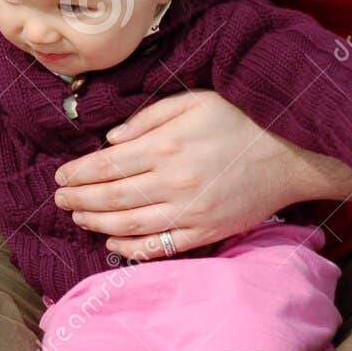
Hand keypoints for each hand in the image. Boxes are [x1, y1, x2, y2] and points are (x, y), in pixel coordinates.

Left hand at [53, 91, 303, 261]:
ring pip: (129, 224)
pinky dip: (132, 249)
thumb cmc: (240, 120)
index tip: (61, 177)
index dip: (78, 174)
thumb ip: (147, 118)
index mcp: (164, 147)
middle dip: (79, 200)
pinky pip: (161, 246)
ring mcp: (189, 211)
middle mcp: (172, 182)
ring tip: (77, 218)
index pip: (106, 166)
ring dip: (97, 223)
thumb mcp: (192, 101)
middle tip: (59, 200)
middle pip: (111, 197)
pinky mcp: (207, 231)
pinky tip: (112, 244)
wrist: (292, 154)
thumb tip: (111, 139)